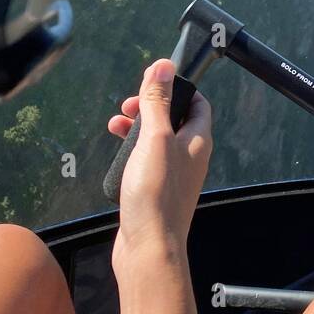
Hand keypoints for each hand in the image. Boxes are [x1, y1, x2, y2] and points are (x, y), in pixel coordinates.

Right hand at [108, 59, 212, 264]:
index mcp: (198, 141)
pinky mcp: (155, 191)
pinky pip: (146, 161)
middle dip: (150, 107)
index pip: (198, 103)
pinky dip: (131, 152)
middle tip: (128, 106)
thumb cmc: (155, 194)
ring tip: (115, 125)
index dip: (177, 89)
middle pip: (174, 119)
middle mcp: (190, 157)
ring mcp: (173, 175)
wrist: (148, 247)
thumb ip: (158, 102)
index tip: (152, 84)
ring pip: (156, 140)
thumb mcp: (155, 138)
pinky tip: (116, 155)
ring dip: (136, 128)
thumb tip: (164, 66)